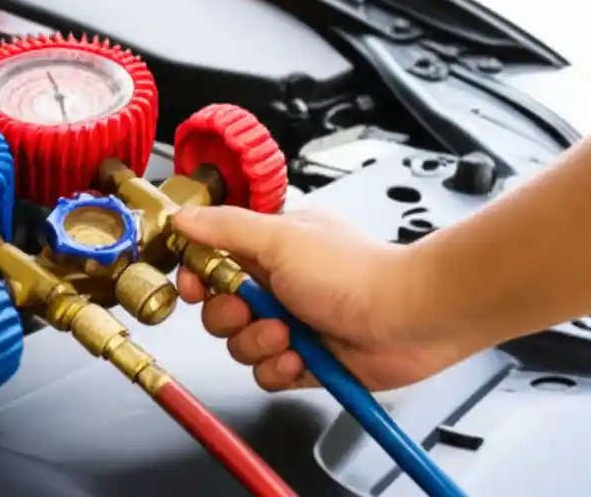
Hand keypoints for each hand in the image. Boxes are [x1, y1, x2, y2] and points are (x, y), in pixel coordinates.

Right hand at [172, 206, 472, 391]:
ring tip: (287, 336)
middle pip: (219, 308)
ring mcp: (291, 323)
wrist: (407, 318)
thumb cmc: (355, 273)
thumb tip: (183, 217)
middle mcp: (278, 284)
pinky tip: (301, 359)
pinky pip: (266, 373)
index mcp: (270, 247)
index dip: (196, 275)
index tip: (192, 285)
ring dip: (257, 344)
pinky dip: (279, 369)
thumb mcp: (279, 239)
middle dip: (228, 316)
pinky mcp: (305, 360)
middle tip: (250, 310)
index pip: (212, 259)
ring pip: (240, 345)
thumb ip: (225, 229)